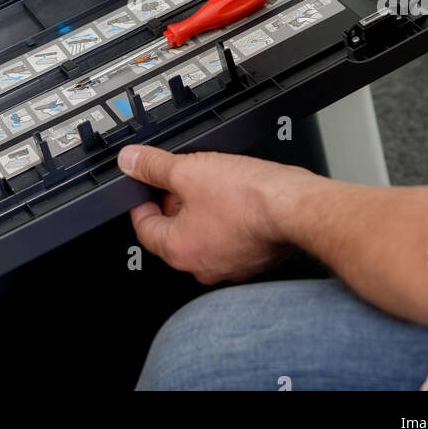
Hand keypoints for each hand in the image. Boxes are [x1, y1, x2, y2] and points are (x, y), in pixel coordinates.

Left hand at [118, 143, 316, 285]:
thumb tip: (131, 162)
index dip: (141, 199)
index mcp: (179, 250)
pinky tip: (239, 197)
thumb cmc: (249, 198)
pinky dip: (228, 219)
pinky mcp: (254, 259)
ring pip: (204, 234)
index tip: (145, 183)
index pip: (144, 227)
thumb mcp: (189, 170)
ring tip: (215, 182)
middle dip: (175, 202)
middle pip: (174, 231)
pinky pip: (230, 237)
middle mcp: (202, 266)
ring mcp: (231, 266)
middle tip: (184, 176)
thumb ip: (154, 166)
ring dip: (203, 210)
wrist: (296, 207)